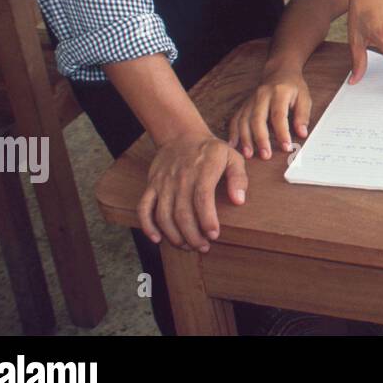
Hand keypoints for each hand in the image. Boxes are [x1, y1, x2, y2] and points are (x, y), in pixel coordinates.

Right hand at [137, 133, 247, 251]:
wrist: (181, 135)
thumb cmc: (211, 151)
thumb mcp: (232, 157)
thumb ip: (238, 178)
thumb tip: (239, 200)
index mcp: (203, 171)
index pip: (202, 199)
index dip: (207, 220)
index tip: (213, 235)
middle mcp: (181, 178)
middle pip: (182, 213)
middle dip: (192, 236)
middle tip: (203, 247)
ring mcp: (163, 183)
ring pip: (163, 215)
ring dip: (174, 235)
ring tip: (187, 246)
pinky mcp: (151, 186)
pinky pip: (144, 208)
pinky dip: (147, 225)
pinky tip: (157, 239)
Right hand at [228, 68, 311, 159]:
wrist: (279, 72)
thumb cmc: (293, 87)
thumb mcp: (304, 97)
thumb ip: (303, 115)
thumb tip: (302, 133)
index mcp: (279, 92)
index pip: (279, 115)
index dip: (282, 132)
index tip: (286, 147)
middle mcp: (262, 95)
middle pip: (258, 119)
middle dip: (261, 139)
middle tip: (265, 155)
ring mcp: (251, 100)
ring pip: (244, 120)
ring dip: (245, 139)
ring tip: (248, 155)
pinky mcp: (244, 104)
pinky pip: (235, 118)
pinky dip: (232, 132)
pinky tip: (233, 145)